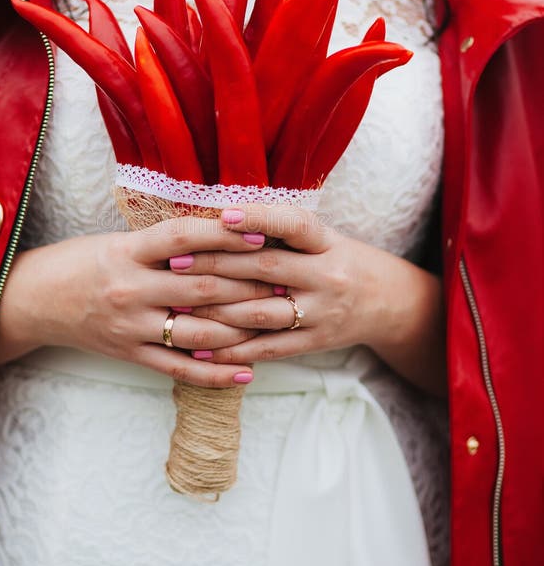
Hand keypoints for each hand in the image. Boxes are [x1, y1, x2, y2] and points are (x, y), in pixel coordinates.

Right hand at [0, 216, 276, 387]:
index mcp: (126, 253)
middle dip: (247, 285)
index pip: (183, 239)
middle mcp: (130, 290)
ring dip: (240, 329)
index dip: (224, 235)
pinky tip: (246, 371)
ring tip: (275, 323)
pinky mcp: (129, 354)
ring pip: (196, 333)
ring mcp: (130, 327)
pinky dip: (215, 374)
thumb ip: (160, 242)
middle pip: (200, 288)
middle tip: (286, 281)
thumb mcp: (115, 240)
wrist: (32, 301)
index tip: (261, 232)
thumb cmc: (78, 262)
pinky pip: (179, 369)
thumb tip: (218, 233)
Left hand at [169, 204, 446, 396]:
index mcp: (327, 242)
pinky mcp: (313, 343)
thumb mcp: (323, 237)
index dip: (258, 218)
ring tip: (178, 306)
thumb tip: (220, 216)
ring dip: (216, 311)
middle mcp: (327, 276)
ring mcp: (321, 313)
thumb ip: (281, 230)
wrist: (388, 303)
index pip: (294, 224)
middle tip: (176, 262)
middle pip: (266, 269)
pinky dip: (232, 349)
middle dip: (217, 265)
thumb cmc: (341, 260)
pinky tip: (200, 348)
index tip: (220, 216)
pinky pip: (267, 348)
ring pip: (261, 312)